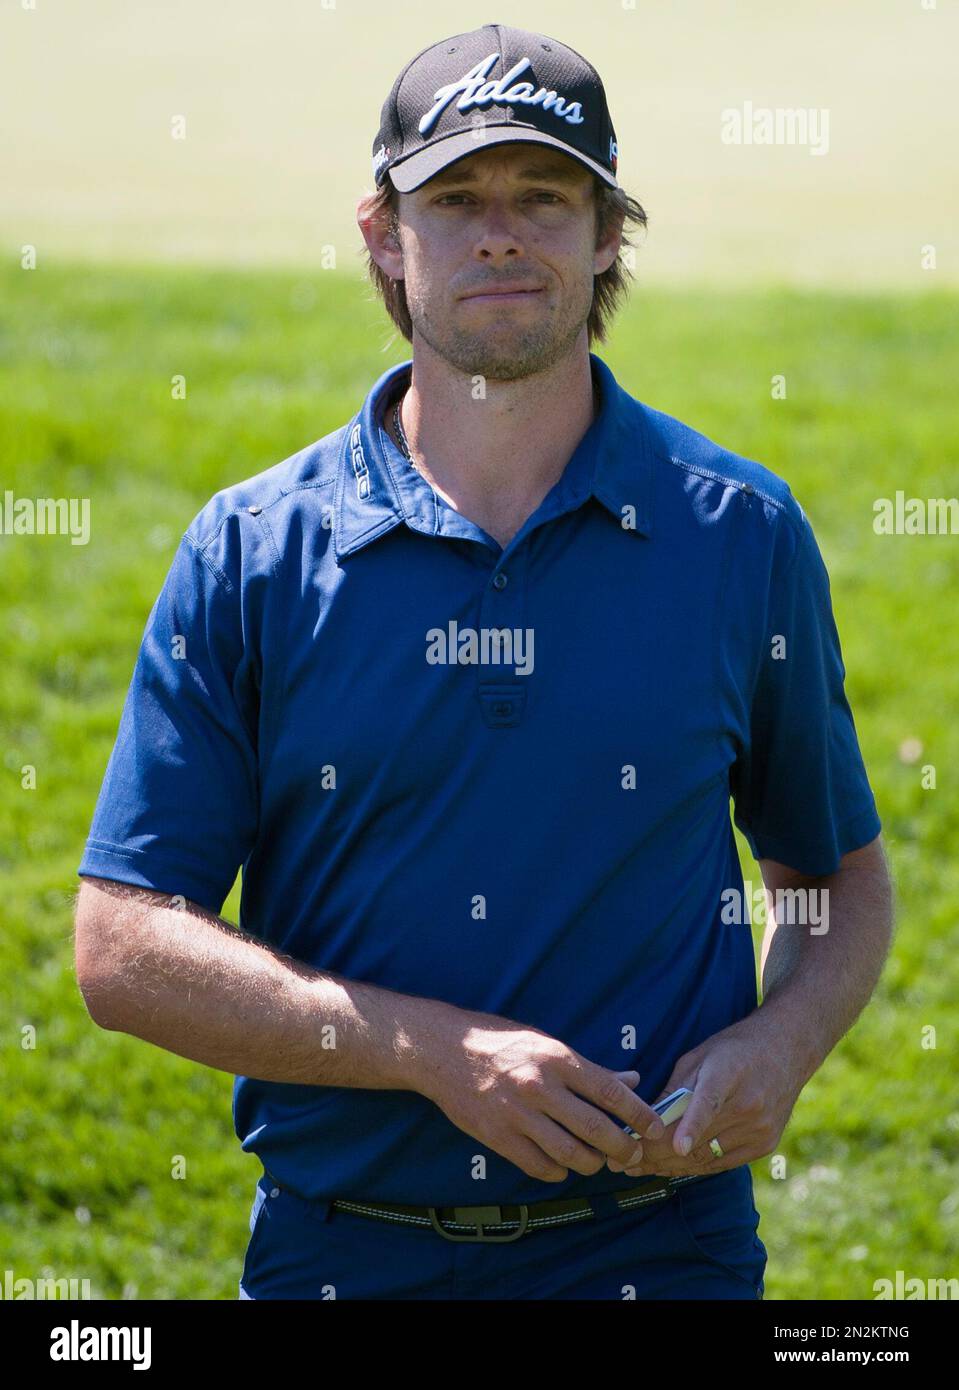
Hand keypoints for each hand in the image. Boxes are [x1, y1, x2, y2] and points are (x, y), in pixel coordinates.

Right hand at [413, 1005, 667, 1181]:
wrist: (441, 1050)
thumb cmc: (498, 1041)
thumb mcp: (545, 1043)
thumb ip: (588, 1067)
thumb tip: (631, 1080)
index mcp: (556, 1058)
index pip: (610, 1091)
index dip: (639, 1114)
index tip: (656, 1128)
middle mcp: (539, 1087)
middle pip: (596, 1129)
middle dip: (623, 1148)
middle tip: (633, 1154)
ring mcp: (517, 1114)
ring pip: (570, 1154)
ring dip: (591, 1163)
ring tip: (596, 1160)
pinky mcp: (497, 1137)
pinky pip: (539, 1167)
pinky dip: (557, 1171)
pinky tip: (561, 1165)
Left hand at [605, 1015, 805, 1177]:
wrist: (787, 1051)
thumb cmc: (735, 1049)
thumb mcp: (700, 1056)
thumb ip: (676, 1088)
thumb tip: (646, 1117)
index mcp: (730, 1073)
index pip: (710, 1101)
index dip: (693, 1125)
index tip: (677, 1146)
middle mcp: (749, 1104)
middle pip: (700, 1138)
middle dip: (658, 1153)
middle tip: (624, 1162)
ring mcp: (760, 1128)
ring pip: (707, 1156)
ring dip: (670, 1166)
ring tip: (639, 1169)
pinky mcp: (765, 1145)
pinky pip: (721, 1163)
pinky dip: (694, 1167)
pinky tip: (670, 1168)